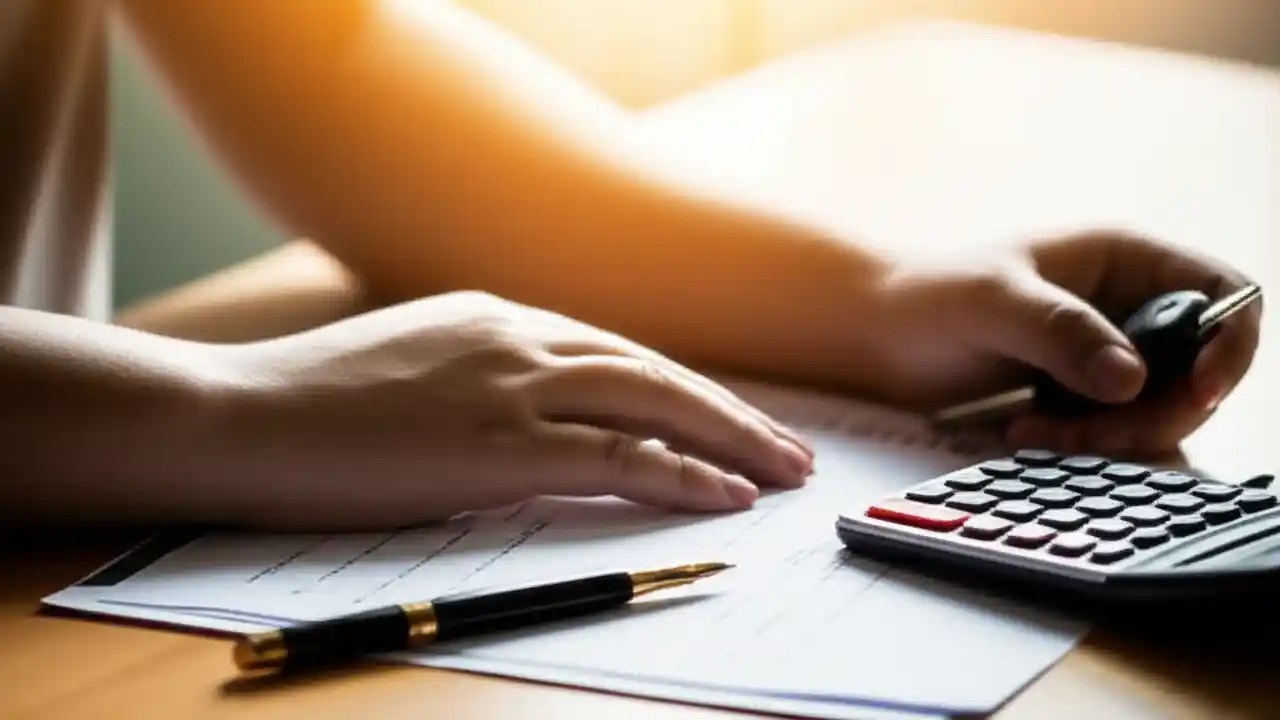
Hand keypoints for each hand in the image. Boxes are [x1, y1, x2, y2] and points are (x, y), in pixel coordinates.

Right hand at [219, 292, 811, 528]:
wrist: (238, 415)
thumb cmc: (312, 407)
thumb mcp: (412, 371)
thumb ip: (479, 382)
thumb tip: (531, 428)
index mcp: (498, 317)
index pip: (618, 354)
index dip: (684, 390)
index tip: (729, 420)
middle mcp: (518, 336)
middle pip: (655, 371)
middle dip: (733, 412)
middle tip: (790, 450)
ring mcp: (512, 384)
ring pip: (653, 403)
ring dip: (732, 440)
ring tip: (786, 475)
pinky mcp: (498, 442)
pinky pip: (618, 455)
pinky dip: (682, 472)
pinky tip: (728, 493)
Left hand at [872, 231, 1260, 456]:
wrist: (877, 334)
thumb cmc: (928, 296)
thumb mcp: (994, 303)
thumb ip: (1062, 333)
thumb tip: (1131, 379)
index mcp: (1126, 260)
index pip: (1224, 294)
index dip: (1229, 343)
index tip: (1197, 391)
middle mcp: (1128, 306)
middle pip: (1199, 369)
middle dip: (1155, 412)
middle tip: (1088, 432)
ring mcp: (1107, 353)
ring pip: (1158, 410)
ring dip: (1112, 436)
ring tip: (1035, 430)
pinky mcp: (1081, 394)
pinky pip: (1116, 431)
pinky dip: (1084, 443)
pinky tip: (1025, 431)